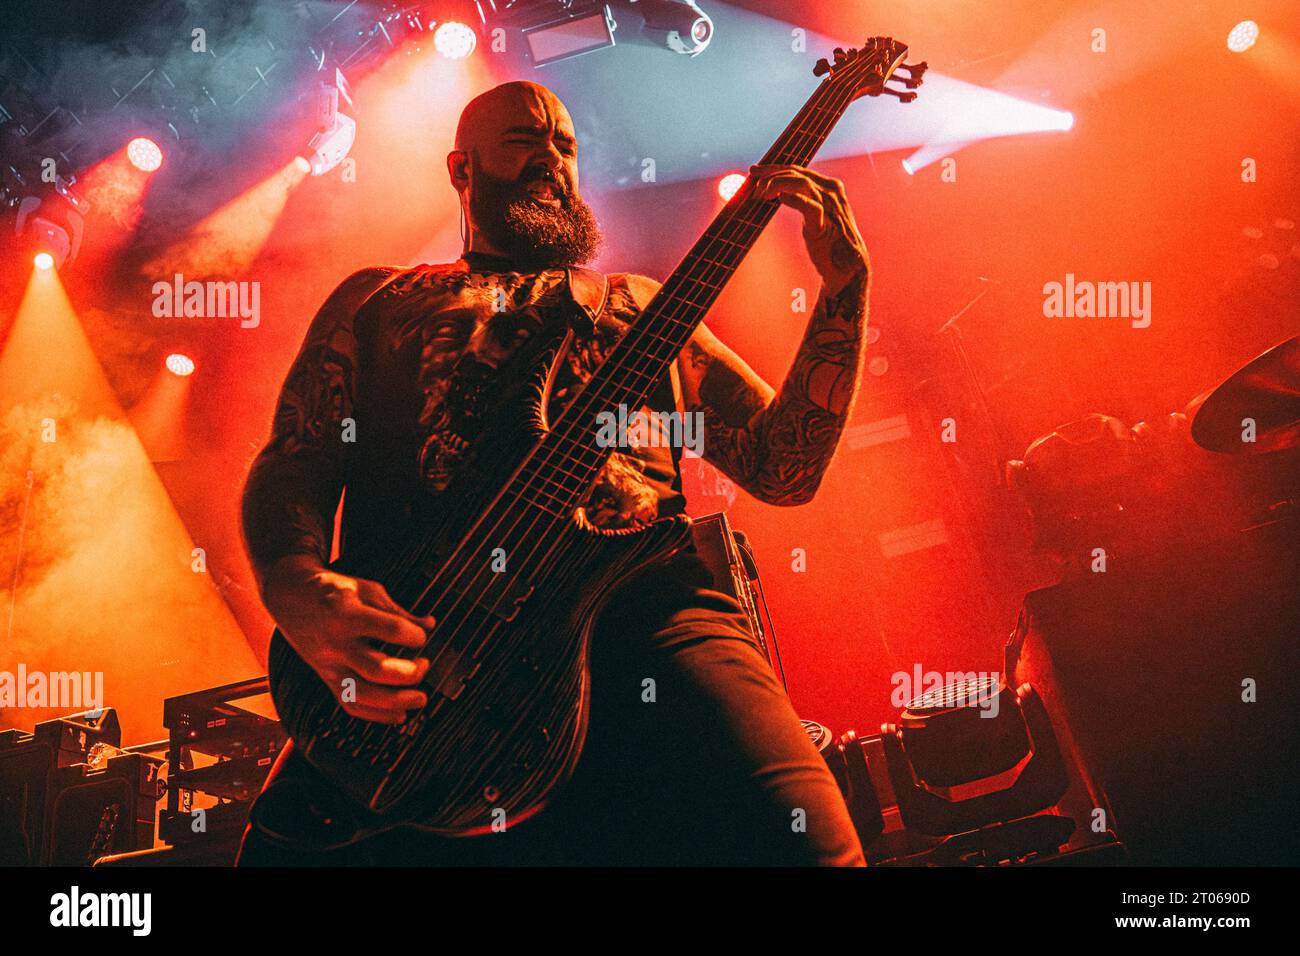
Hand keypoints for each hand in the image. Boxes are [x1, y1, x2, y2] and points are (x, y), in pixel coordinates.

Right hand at [262, 554, 433, 724]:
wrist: (290, 597)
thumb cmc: (333, 590)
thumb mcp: (367, 590)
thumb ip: (398, 611)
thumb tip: (428, 626)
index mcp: (348, 614)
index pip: (390, 630)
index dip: (414, 635)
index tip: (421, 635)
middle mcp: (336, 644)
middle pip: (377, 669)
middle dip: (409, 673)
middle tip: (424, 665)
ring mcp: (329, 665)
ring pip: (362, 695)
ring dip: (397, 702)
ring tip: (420, 698)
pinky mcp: (326, 678)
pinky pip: (350, 704)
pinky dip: (376, 715)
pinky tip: (399, 715)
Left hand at [749, 164, 868, 295]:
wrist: (846, 267)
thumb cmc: (829, 242)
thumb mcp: (816, 215)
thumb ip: (803, 201)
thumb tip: (779, 194)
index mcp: (828, 186)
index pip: (798, 169)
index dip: (774, 168)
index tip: (755, 171)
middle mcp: (830, 191)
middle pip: (796, 172)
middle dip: (771, 174)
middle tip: (753, 184)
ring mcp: (829, 206)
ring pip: (801, 182)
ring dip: (776, 184)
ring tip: (761, 194)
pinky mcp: (825, 224)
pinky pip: (808, 205)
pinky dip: (792, 198)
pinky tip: (779, 199)